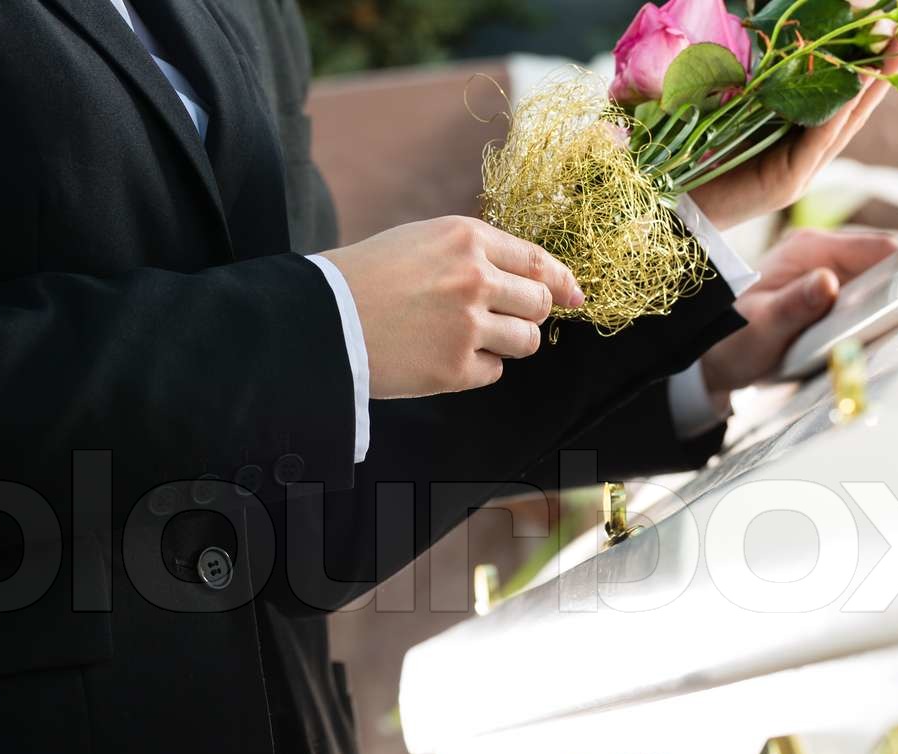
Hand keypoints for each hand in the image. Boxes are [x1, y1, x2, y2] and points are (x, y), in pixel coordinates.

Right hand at [321, 216, 584, 398]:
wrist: (323, 317)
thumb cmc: (368, 275)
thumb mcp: (423, 240)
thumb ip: (476, 253)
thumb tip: (537, 280)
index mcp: (468, 238)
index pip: (537, 262)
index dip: (561, 282)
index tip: (574, 296)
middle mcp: (475, 278)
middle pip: (538, 303)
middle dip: (529, 314)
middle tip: (503, 320)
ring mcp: (468, 326)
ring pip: (526, 341)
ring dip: (508, 342)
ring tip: (470, 338)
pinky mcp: (455, 368)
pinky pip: (493, 372)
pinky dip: (476, 368)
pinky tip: (442, 356)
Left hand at [691, 53, 897, 230]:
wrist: (675, 205)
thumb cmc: (696, 155)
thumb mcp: (734, 110)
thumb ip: (758, 83)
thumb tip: (772, 38)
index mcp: (798, 136)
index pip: (842, 96)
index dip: (868, 65)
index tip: (887, 29)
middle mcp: (808, 154)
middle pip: (856, 106)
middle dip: (885, 69)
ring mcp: (802, 170)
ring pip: (846, 121)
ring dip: (873, 84)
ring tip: (895, 49)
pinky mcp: (788, 182)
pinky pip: (819, 140)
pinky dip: (839, 112)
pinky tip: (856, 86)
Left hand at [699, 228, 897, 400]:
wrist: (709, 359)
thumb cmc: (731, 343)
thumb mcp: (760, 328)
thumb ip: (793, 306)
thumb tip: (828, 283)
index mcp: (807, 247)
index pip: (877, 245)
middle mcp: (820, 250)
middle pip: (885, 257)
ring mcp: (825, 267)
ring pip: (879, 274)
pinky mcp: (827, 287)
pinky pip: (866, 290)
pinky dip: (881, 305)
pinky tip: (896, 325)